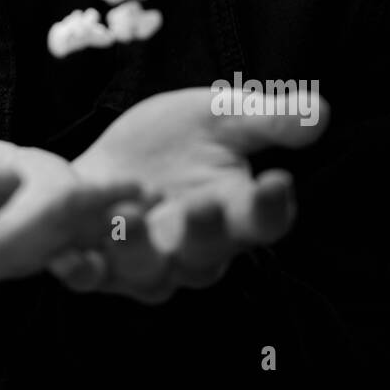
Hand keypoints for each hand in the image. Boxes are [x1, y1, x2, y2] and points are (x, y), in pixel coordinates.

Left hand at [50, 86, 328, 302]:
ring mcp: (143, 263)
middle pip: (205, 256)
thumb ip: (266, 119)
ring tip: (129, 215)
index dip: (271, 208)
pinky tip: (70, 256)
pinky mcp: (96, 264)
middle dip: (204, 234)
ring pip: (148, 273)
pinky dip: (82, 271)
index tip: (277, 181)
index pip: (263, 222)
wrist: (113, 154)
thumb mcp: (220, 116)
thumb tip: (319, 112)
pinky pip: (89, 278)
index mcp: (233, 215)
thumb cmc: (177, 139)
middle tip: (203, 205)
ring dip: (138, 249)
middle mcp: (192, 250)